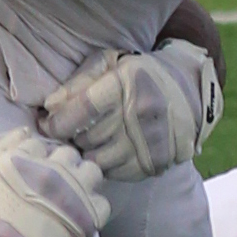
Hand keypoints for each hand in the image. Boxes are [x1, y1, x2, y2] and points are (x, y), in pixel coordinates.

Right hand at [0, 127, 109, 236]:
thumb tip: (23, 131)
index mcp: (21, 158)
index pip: (40, 142)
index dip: (38, 158)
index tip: (35, 172)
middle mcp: (50, 169)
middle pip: (68, 153)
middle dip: (64, 165)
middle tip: (56, 184)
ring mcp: (71, 192)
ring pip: (91, 171)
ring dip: (84, 181)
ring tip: (73, 198)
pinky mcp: (87, 216)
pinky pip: (103, 202)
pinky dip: (94, 209)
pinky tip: (81, 218)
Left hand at [38, 38, 221, 181]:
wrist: (189, 90)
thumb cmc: (140, 73)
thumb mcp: (110, 63)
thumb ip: (78, 81)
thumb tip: (50, 106)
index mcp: (128, 82)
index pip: (82, 110)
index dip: (58, 121)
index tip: (47, 123)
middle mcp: (141, 113)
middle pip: (87, 137)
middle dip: (72, 136)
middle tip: (70, 130)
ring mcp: (151, 142)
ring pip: (98, 160)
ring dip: (87, 152)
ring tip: (88, 141)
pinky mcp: (156, 163)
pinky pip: (116, 174)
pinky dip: (106, 165)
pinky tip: (108, 150)